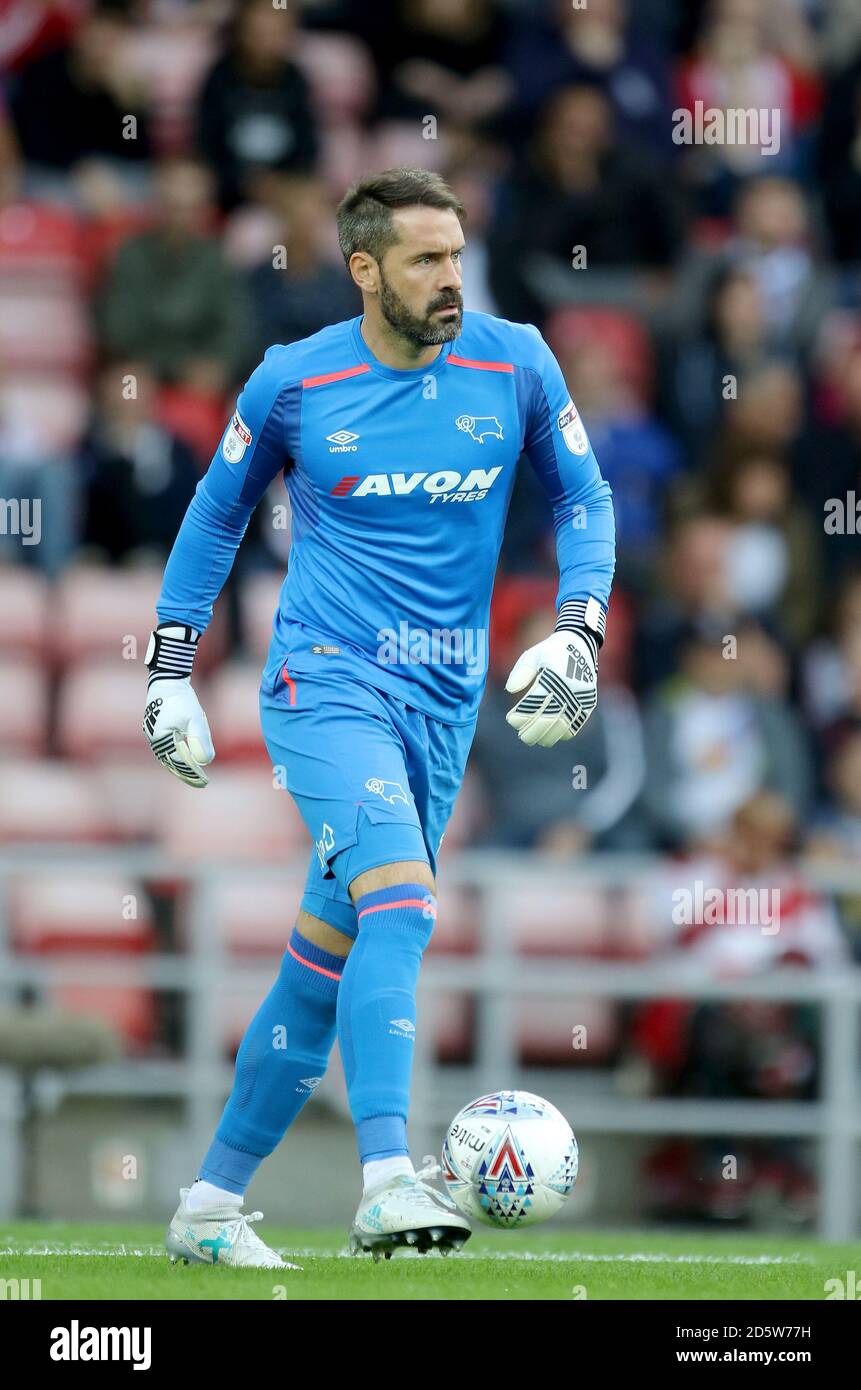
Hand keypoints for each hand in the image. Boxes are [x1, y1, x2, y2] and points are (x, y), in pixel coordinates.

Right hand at [143, 678, 214, 787]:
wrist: (167, 682)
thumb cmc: (181, 700)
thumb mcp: (195, 718)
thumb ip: (199, 739)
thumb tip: (205, 761)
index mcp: (162, 739)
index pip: (180, 762)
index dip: (193, 773)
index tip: (205, 781)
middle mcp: (155, 740)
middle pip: (172, 763)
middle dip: (187, 775)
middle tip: (202, 784)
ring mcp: (153, 736)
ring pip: (168, 758)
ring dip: (181, 768)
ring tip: (194, 778)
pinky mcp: (156, 732)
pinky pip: (166, 750)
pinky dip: (176, 758)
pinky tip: (186, 761)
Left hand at [505, 630, 596, 746]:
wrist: (580, 643)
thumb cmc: (550, 650)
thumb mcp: (532, 655)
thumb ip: (521, 672)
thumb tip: (510, 690)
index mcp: (554, 674)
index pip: (535, 701)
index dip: (522, 714)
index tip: (511, 720)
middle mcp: (569, 687)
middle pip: (549, 717)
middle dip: (534, 730)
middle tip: (522, 736)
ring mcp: (581, 695)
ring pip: (564, 723)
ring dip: (548, 735)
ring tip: (536, 739)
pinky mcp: (589, 700)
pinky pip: (578, 722)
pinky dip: (565, 732)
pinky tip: (553, 736)